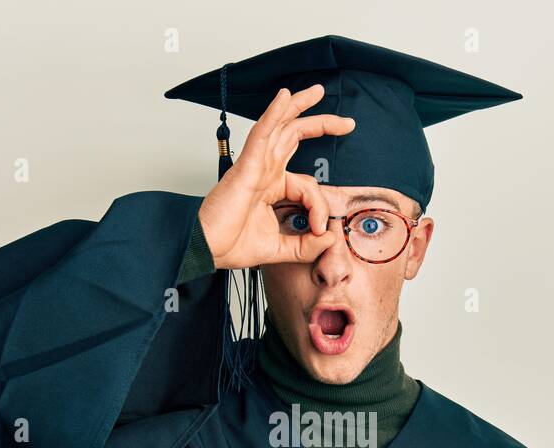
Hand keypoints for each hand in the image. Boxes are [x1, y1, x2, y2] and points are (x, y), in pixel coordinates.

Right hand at [197, 84, 355, 269]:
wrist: (206, 249)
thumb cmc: (230, 245)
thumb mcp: (280, 249)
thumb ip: (306, 245)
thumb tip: (330, 237)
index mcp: (272, 187)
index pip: (308, 185)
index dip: (319, 206)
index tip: (319, 229)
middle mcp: (265, 171)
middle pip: (295, 137)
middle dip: (322, 125)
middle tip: (347, 123)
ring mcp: (256, 165)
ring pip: (281, 126)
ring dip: (299, 106)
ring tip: (318, 91)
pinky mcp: (247, 166)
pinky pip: (262, 132)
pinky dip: (274, 113)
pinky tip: (284, 97)